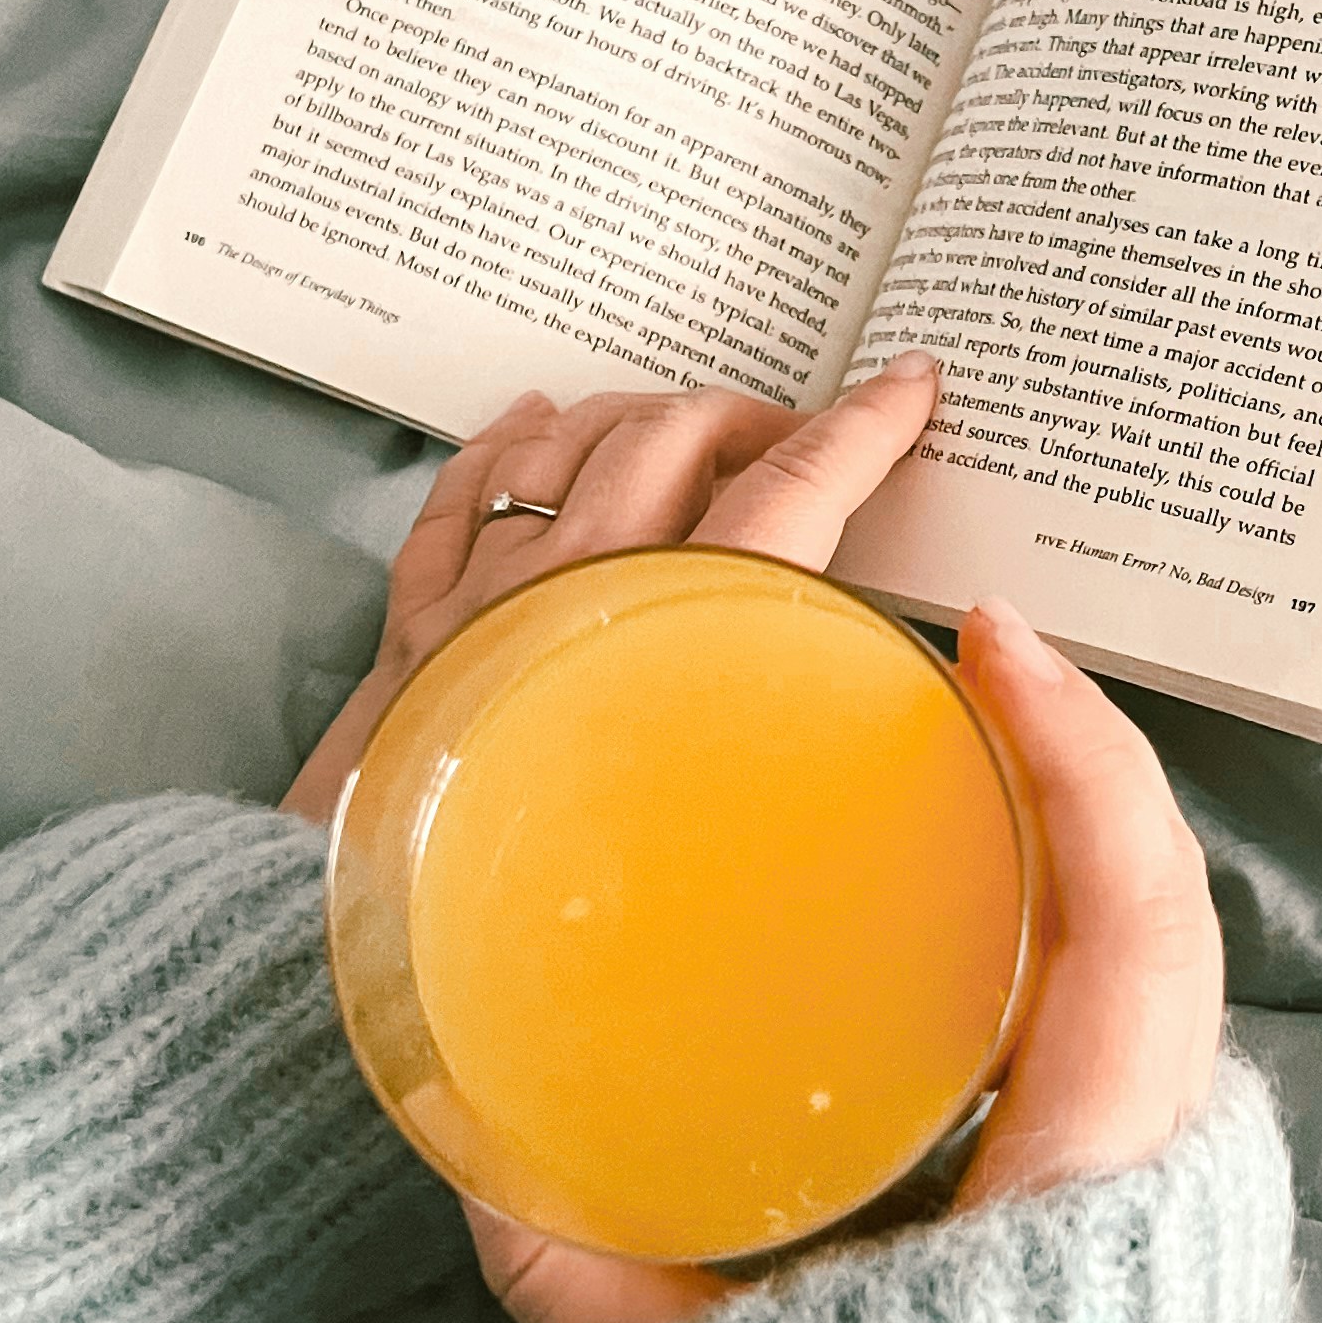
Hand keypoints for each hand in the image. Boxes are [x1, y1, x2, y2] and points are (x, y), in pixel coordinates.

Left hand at [279, 352, 944, 828]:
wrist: (412, 935)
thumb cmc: (573, 893)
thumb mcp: (739, 813)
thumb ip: (801, 715)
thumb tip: (870, 680)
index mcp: (677, 612)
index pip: (797, 487)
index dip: (865, 429)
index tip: (909, 388)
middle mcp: (577, 574)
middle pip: (676, 436)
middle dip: (746, 417)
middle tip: (794, 441)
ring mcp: (487, 588)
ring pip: (566, 441)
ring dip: (634, 415)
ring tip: (677, 422)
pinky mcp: (417, 622)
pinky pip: (464, 493)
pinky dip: (505, 444)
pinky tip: (527, 420)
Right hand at [447, 597, 1225, 1322]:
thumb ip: (596, 1281)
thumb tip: (466, 1150)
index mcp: (1088, 1166)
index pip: (1133, 909)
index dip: (1081, 756)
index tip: (996, 637)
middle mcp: (1155, 1149)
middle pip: (1156, 900)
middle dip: (1073, 755)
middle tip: (957, 654)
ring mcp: (1168, 1179)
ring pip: (1152, 954)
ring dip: (1073, 831)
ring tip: (965, 740)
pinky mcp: (1144, 1211)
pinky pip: (1128, 1017)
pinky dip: (1075, 917)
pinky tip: (985, 889)